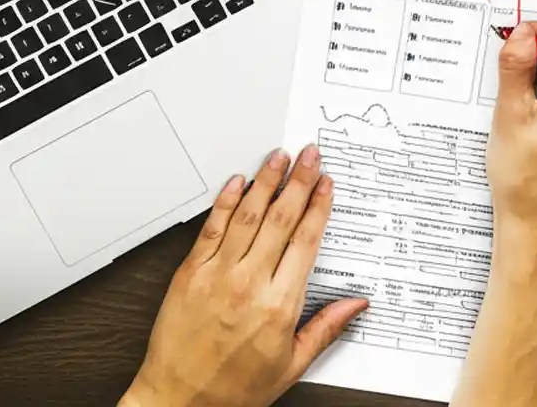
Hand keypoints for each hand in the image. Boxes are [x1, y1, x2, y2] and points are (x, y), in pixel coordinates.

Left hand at [120, 146, 368, 406]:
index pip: (306, 241)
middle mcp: (249, 284)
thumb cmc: (233, 390)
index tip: (326, 184)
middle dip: (298, 181)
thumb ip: (326, 328)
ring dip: (265, 181)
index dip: (318, 207)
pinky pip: (211, 229)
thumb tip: (356, 304)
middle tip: (309, 154)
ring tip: (278, 157)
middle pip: (280, 219)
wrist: (179, 401)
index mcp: (280, 305)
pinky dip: (226, 202)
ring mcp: (217, 275)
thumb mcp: (291, 365)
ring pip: (247, 216)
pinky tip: (237, 182)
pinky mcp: (190, 274)